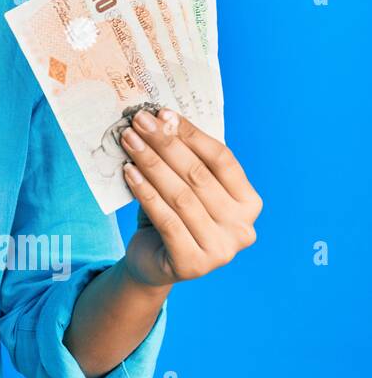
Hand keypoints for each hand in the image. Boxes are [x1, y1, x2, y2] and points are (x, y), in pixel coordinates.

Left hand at [119, 108, 261, 287]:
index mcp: (249, 203)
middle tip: (139, 122)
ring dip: (151, 164)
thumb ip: (181, 159)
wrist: (152, 262)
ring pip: (181, 196)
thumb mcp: (181, 186)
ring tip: (129, 142)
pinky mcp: (193, 264)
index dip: (192, 135)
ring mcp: (221, 250)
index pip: (222, 160)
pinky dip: (145, 193)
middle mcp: (242, 228)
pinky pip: (166, 219)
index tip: (164, 113)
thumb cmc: (170, 217)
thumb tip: (163, 118)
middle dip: (165, 144)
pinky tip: (128, 173)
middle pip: (199, 176)